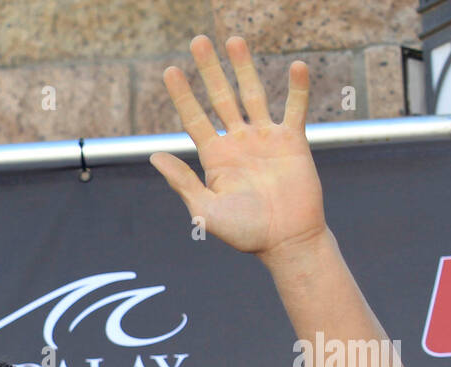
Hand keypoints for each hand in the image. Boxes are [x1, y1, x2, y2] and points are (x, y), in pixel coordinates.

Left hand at [150, 35, 327, 263]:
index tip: (170, 70)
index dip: (182, 94)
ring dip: (244, 67)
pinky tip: (295, 66)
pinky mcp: (293, 142)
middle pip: (220, 98)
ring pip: (252, 94)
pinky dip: (297, 88)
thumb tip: (154, 156)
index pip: (194, 118)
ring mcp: (265, 138)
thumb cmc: (245, 233)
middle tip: (198, 41)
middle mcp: (238, 142)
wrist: (286, 241)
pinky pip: (295, 109)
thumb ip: (182, 182)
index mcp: (215, 158)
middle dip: (209, 70)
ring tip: (233, 39)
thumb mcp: (204, 210)